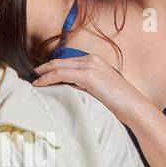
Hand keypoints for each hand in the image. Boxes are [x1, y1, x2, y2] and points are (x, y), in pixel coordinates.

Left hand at [31, 53, 150, 124]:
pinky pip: (61, 74)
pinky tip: (39, 85)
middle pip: (59, 61)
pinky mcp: (88, 75)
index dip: (51, 67)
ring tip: (32, 81)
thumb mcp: (101, 89)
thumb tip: (69, 89)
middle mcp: (91, 59)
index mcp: (95, 61)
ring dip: (42, 73)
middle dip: (43, 68)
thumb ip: (87, 85)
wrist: (134, 107)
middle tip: (31, 76)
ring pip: (58, 67)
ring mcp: (90, 66)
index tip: (40, 74)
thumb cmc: (119, 103)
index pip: (67, 62)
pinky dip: (47, 79)